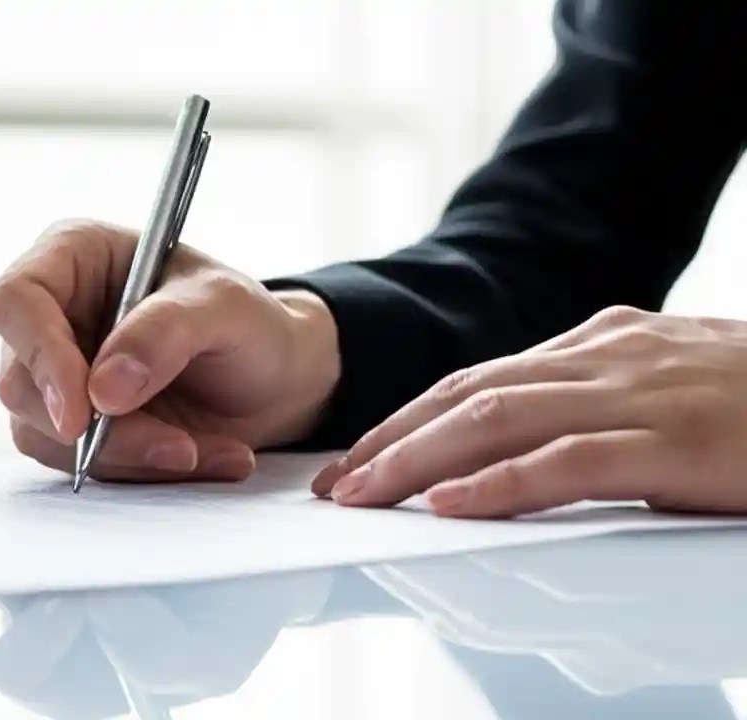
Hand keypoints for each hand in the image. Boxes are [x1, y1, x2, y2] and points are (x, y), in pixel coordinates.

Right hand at [0, 220, 339, 480]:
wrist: (274, 379)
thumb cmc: (247, 322)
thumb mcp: (224, 306)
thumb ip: (164, 333)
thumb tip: (102, 389)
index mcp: (73, 256)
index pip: (16, 301)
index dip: (38, 356)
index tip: (81, 413)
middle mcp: (53, 314)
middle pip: (20, 381)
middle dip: (92, 429)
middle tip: (171, 444)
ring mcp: (57, 374)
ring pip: (46, 434)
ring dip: (125, 455)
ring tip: (200, 449)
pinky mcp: (74, 426)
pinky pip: (79, 464)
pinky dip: (139, 470)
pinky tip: (199, 455)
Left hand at [313, 305, 746, 517]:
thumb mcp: (666, 388)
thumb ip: (594, 404)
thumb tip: (517, 446)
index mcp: (601, 344)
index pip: (478, 377)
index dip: (409, 418)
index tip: (360, 456)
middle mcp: (606, 357)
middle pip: (468, 393)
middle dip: (391, 440)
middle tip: (335, 485)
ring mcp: (638, 393)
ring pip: (498, 418)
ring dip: (418, 460)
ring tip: (364, 496)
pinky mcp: (673, 441)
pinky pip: (567, 461)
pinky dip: (500, 483)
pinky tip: (450, 505)